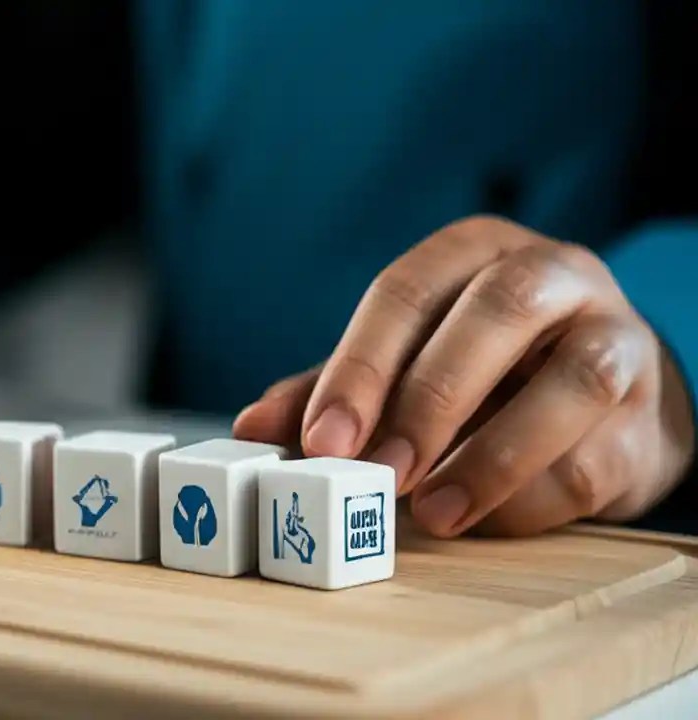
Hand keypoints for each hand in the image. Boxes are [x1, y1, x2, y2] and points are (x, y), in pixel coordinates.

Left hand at [234, 216, 694, 537]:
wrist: (604, 400)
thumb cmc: (484, 373)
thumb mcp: (402, 367)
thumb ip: (333, 391)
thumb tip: (251, 427)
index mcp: (475, 252)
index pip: (407, 290)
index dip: (360, 366)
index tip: (321, 440)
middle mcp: (554, 275)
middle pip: (495, 315)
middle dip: (427, 401)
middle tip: (376, 474)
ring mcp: (616, 336)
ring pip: (572, 382)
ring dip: (491, 456)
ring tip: (432, 513)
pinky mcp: (652, 414)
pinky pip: (595, 459)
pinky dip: (529, 500)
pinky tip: (480, 520)